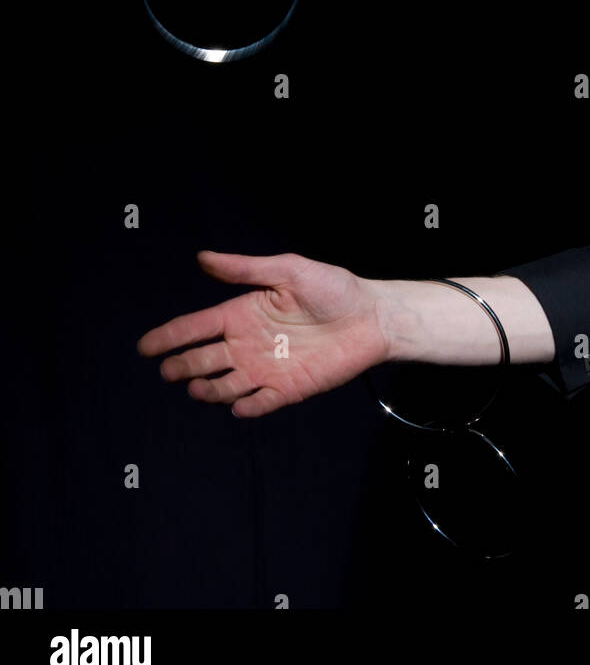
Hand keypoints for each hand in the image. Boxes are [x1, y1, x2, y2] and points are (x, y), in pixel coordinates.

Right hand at [137, 250, 389, 417]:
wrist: (371, 316)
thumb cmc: (333, 288)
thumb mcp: (288, 269)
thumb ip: (246, 269)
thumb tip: (203, 257)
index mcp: (243, 313)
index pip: (198, 327)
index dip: (170, 336)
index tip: (144, 346)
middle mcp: (249, 343)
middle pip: (205, 359)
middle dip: (183, 366)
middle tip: (169, 371)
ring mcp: (267, 368)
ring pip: (226, 384)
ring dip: (210, 389)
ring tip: (198, 388)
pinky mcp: (288, 388)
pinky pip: (261, 402)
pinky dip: (248, 406)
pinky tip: (238, 405)